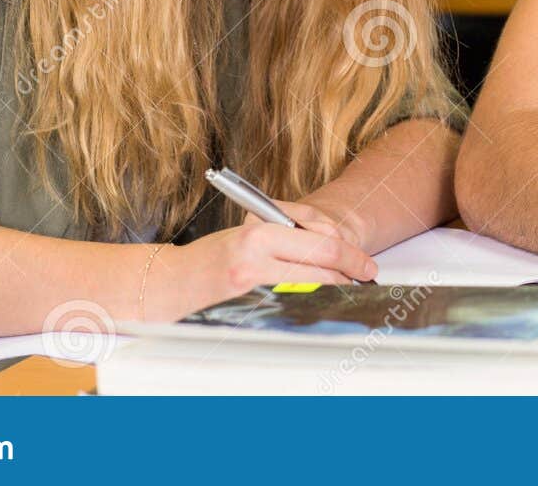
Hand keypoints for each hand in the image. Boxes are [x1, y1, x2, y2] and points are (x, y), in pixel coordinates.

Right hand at [149, 216, 377, 320]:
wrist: (171, 282)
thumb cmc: (213, 256)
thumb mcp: (250, 232)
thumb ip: (289, 234)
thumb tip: (333, 243)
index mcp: (262, 232)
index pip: (322, 243)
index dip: (351, 255)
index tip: (366, 264)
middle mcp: (257, 256)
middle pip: (323, 267)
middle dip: (350, 274)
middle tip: (365, 277)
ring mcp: (252, 284)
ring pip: (313, 288)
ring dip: (334, 288)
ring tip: (344, 288)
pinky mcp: (248, 305)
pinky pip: (293, 303)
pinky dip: (312, 302)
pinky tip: (319, 301)